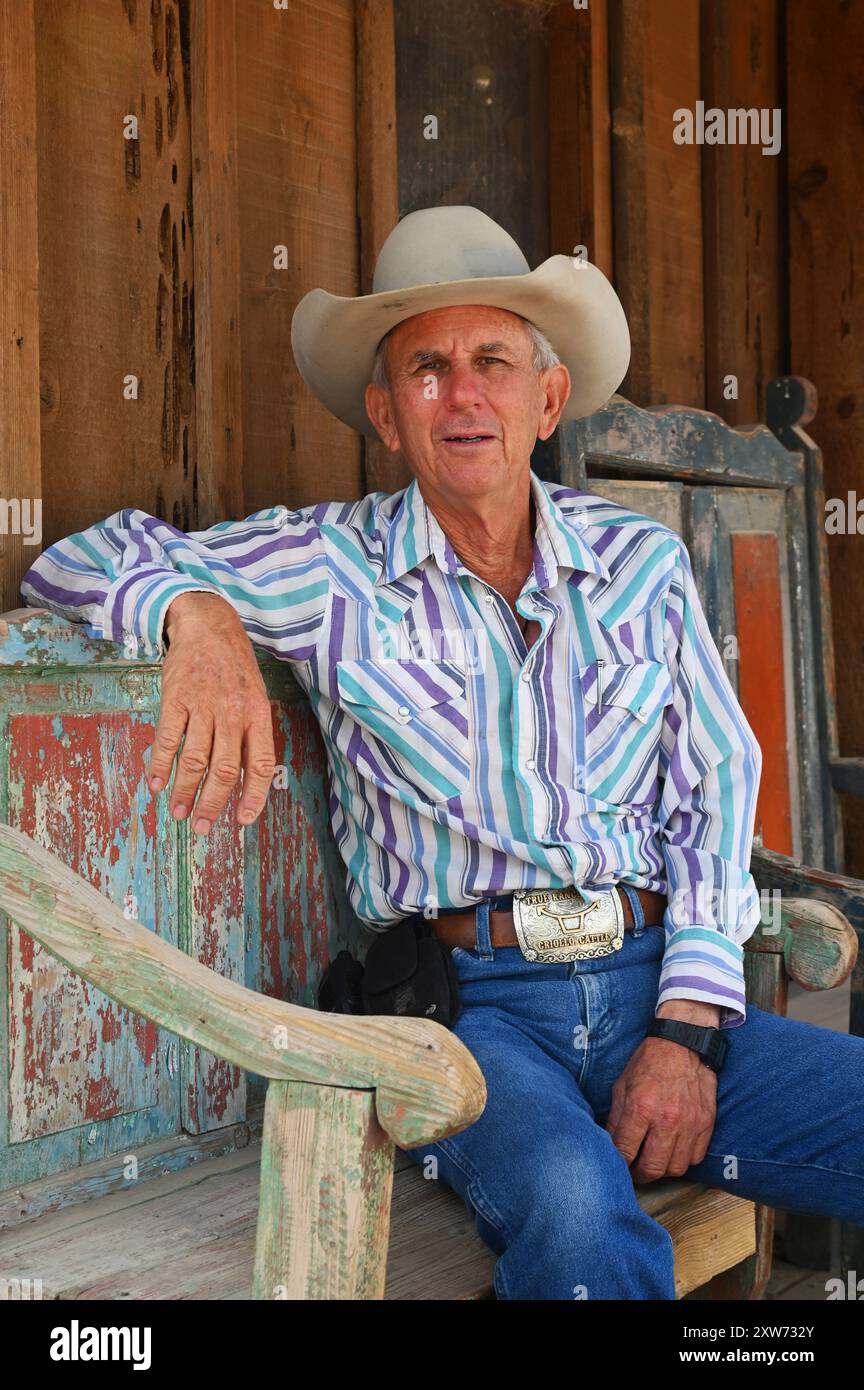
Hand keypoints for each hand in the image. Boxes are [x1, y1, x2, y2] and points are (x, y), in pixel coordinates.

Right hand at [146, 592, 275, 832]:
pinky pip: (168, 739)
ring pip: (195, 760)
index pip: (260, 764)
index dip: (253, 795)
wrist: (208, 626)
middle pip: (224, 770)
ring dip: (185, 791)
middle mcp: (232, 713)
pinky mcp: (176, 698)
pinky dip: (161, 765)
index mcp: (257, 715)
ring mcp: (203, 705)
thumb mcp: (255, 697)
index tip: (242, 820)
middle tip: (201, 827)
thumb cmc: (234, 668)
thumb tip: (244, 780)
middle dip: (212, 804)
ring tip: (178, 813)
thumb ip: (251, 735)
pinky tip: (156, 784)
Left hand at [604, 1001, 719, 1182]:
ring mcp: (689, 1123)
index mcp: (641, 1108)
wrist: (682, 1043)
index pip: (625, 1151)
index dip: (619, 1165)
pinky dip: (683, 1160)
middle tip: (635, 1172)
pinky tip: (674, 1151)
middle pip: (652, 1168)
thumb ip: (616, 1118)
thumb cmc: (648, 1062)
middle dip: (640, 1175)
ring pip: (676, 1168)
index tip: (618, 1168)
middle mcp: (666, 1119)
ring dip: (663, 1169)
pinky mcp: (706, 1123)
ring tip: (655, 1161)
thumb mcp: (622, 1085)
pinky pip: (695, 1157)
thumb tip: (610, 1144)